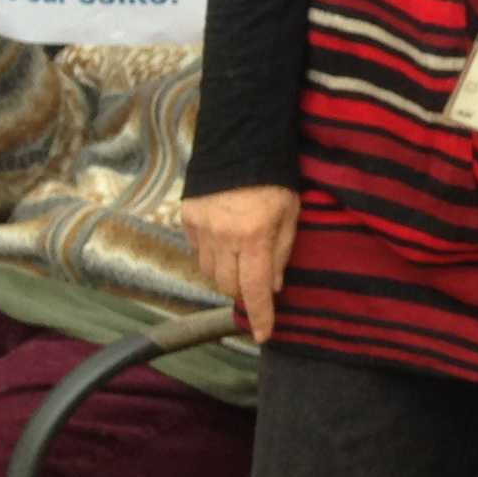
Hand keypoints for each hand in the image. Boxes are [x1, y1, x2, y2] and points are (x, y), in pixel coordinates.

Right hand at [183, 184, 300, 342]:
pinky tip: (223, 245)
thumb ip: (282, 252)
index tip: (264, 334)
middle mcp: (223, 237)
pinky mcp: (187, 218)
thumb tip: (273, 287)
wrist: (242, 142)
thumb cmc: (275, 179)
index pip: (255, 288)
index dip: (260, 315)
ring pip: (209, 272)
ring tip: (240, 263)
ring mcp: (201, 228)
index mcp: (255, 236)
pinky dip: (211, 256)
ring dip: (226, 276)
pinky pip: (197, 251)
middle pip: (228, 285)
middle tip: (256, 284)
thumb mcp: (290, 214)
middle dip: (243, 292)